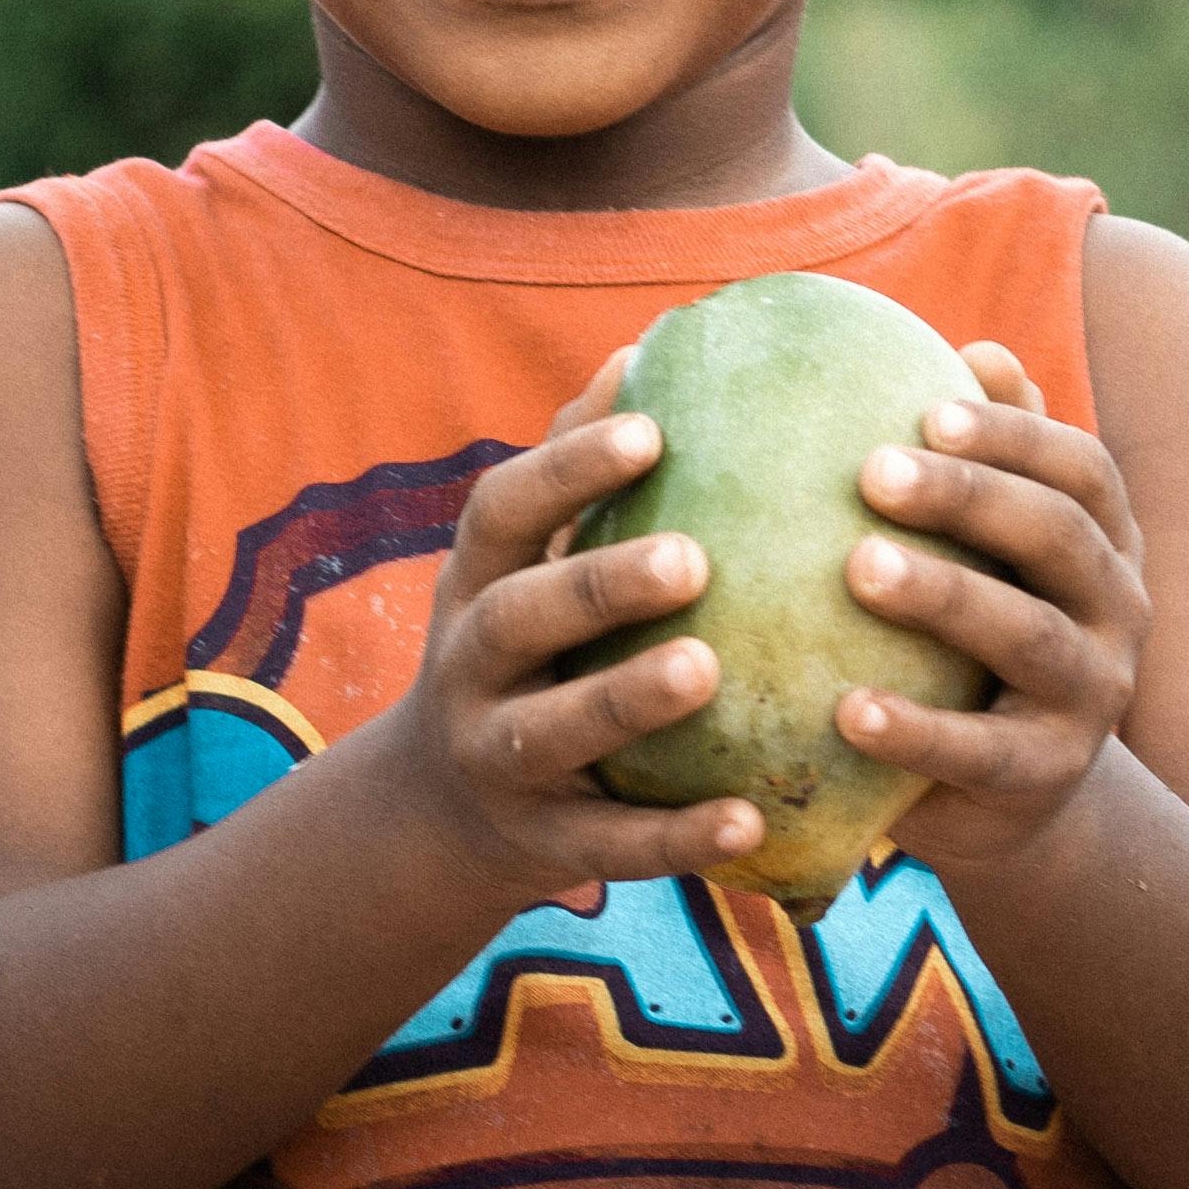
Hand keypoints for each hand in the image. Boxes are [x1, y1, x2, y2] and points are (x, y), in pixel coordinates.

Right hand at [367, 406, 765, 907]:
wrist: (439, 810)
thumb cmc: (525, 648)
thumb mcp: (524, 564)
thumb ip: (577, 476)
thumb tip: (650, 343)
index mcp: (476, 584)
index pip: (501, 512)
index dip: (565, 470)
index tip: (650, 429)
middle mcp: (471, 668)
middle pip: (516, 618)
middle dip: (596, 585)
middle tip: (694, 558)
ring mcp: (499, 760)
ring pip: (553, 731)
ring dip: (624, 698)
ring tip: (707, 670)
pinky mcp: (543, 845)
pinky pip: (609, 843)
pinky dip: (675, 837)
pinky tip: (749, 821)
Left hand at [834, 345, 1149, 867]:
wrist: (1017, 795)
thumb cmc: (978, 641)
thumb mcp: (993, 554)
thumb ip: (989, 463)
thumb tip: (977, 348)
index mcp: (1103, 542)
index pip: (1081, 470)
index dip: (1017, 434)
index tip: (933, 408)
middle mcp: (1118, 611)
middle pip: (1059, 538)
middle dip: (972, 497)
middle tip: (874, 471)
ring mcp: (1091, 697)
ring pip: (1030, 636)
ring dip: (946, 596)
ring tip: (859, 566)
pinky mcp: (1045, 775)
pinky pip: (981, 752)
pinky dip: (917, 731)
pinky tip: (847, 709)